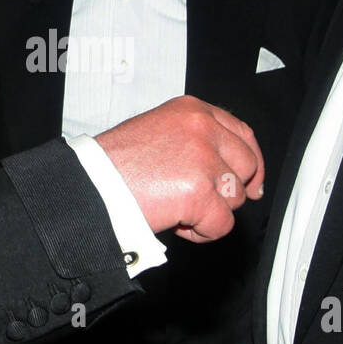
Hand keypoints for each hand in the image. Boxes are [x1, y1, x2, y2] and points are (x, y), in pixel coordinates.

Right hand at [96, 96, 262, 242]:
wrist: (91, 184)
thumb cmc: (115, 164)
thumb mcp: (160, 131)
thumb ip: (196, 140)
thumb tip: (229, 167)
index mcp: (192, 111)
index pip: (243, 134)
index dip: (250, 163)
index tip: (251, 182)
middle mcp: (202, 129)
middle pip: (247, 166)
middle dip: (230, 190)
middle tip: (203, 202)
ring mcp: (203, 160)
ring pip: (235, 197)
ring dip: (211, 211)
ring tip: (178, 208)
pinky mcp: (200, 192)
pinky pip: (222, 224)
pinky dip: (203, 232)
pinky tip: (177, 222)